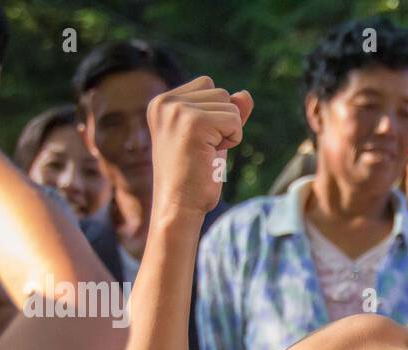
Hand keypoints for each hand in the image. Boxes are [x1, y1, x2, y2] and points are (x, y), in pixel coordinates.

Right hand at [148, 76, 253, 216]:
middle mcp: (165, 102)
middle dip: (223, 122)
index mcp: (161, 102)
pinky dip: (232, 140)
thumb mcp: (211, 138)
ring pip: (230, 105)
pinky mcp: (194, 122)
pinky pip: (234, 121)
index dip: (215, 114)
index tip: (197, 140)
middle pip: (220, 92)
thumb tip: (246, 94)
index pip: (207, 85)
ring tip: (206, 153)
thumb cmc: (194, 177)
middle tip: (203, 150)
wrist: (179, 206)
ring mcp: (177, 110)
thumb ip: (226, 113)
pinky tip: (211, 156)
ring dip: (228, 132)